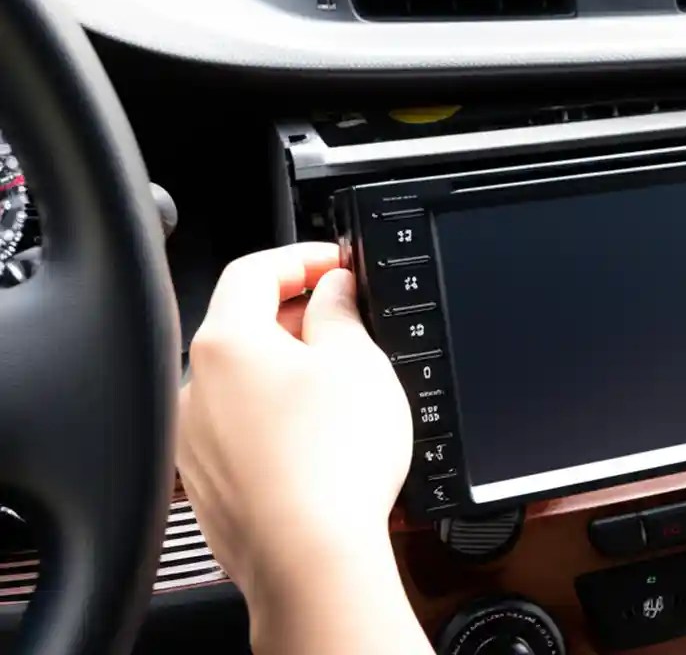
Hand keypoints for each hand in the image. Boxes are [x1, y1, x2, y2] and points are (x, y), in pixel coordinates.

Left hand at [177, 243, 411, 611]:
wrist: (310, 557)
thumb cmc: (333, 465)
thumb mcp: (360, 363)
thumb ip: (341, 310)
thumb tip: (334, 289)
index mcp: (227, 342)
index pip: (256, 269)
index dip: (304, 257)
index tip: (338, 264)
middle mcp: (197, 386)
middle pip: (246, 324)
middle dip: (300, 315)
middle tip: (352, 324)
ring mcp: (196, 436)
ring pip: (245, 379)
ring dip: (288, 370)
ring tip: (344, 391)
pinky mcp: (208, 478)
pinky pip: (242, 427)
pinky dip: (276, 417)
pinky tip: (320, 439)